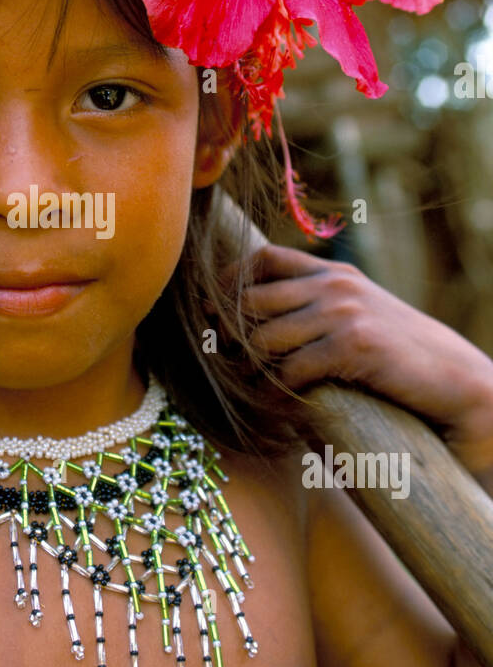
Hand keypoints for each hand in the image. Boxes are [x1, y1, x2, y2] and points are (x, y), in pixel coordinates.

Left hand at [219, 245, 492, 457]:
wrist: (456, 379)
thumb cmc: (400, 358)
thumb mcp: (360, 318)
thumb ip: (318, 311)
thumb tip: (254, 330)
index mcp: (335, 274)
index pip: (265, 258)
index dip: (229, 282)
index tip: (211, 312)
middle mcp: (335, 285)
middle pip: (252, 299)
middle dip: (228, 334)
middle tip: (223, 363)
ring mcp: (344, 313)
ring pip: (264, 338)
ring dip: (247, 371)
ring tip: (249, 391)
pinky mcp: (352, 346)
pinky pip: (289, 370)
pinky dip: (274, 394)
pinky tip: (278, 408)